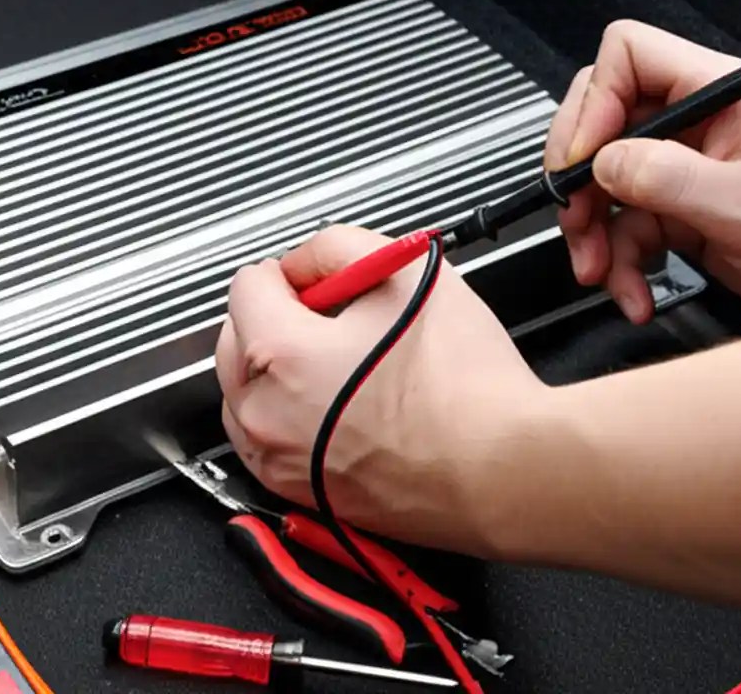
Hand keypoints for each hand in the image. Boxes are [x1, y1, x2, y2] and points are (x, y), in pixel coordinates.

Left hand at [215, 225, 547, 555]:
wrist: (504, 469)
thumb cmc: (467, 384)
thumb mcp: (410, 272)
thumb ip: (338, 246)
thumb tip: (305, 261)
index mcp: (279, 355)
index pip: (246, 285)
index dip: (294, 273)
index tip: (326, 285)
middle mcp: (264, 415)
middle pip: (236, 339)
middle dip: (277, 320)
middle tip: (340, 322)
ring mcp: (278, 462)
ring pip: (246, 394)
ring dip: (277, 371)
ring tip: (345, 367)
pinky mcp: (299, 494)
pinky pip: (268, 441)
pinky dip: (289, 418)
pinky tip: (344, 408)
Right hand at [546, 20, 740, 321]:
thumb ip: (667, 178)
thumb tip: (602, 163)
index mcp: (718, 92)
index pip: (628, 58)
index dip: (594, 103)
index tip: (583, 158)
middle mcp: (695, 123)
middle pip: (602, 126)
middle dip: (580, 180)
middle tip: (575, 217)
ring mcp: (685, 169)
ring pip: (606, 187)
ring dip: (593, 235)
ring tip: (599, 272)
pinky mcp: (681, 212)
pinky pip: (626, 231)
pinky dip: (619, 266)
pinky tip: (633, 292)